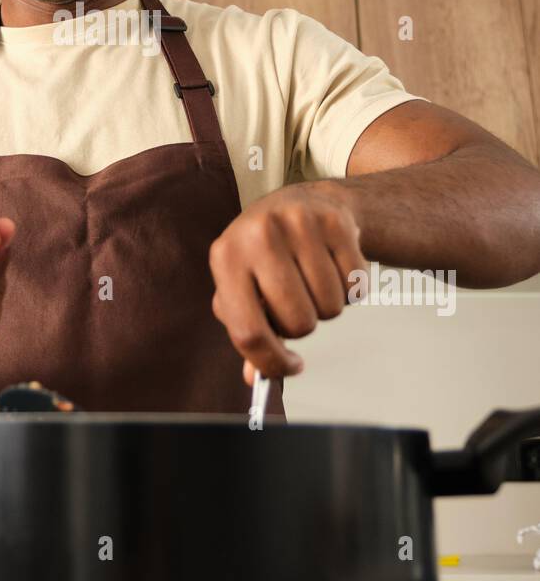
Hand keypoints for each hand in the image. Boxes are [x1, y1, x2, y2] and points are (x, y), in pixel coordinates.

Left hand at [209, 184, 367, 379]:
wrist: (301, 201)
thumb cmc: (266, 252)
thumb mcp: (243, 283)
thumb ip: (248, 328)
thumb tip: (256, 378)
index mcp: (225, 256)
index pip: (248, 331)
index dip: (272, 362)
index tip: (290, 367)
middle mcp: (258, 235)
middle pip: (297, 323)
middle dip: (303, 327)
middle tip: (299, 303)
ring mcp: (298, 224)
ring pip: (330, 308)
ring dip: (327, 307)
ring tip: (313, 280)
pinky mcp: (335, 221)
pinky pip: (355, 286)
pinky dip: (350, 289)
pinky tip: (332, 267)